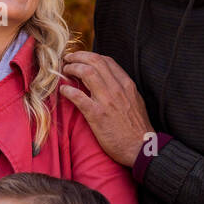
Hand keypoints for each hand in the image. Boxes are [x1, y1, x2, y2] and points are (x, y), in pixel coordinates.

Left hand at [59, 51, 153, 166]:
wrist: (140, 147)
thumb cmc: (136, 127)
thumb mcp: (134, 101)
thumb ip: (121, 90)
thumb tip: (107, 82)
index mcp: (127, 84)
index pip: (107, 61)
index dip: (90, 56)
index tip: (80, 58)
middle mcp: (117, 89)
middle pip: (95, 62)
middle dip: (78, 57)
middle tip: (67, 59)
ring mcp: (107, 101)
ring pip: (86, 73)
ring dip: (72, 68)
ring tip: (64, 71)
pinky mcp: (97, 115)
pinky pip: (78, 96)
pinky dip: (68, 90)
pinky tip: (63, 90)